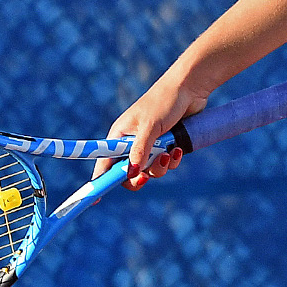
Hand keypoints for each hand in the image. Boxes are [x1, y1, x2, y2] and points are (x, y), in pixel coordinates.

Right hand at [95, 73, 210, 187]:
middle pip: (128, 173)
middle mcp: (132, 142)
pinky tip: (178, 148)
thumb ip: (140, 150)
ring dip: (160, 167)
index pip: (104, 163)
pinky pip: (166, 163)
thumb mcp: (149, 126)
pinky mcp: (167, 145)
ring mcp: (151, 145)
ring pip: (150, 170)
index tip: (96, 198)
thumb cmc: (164, 101)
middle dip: (138, 177)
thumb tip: (132, 172)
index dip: (100, 181)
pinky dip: (173, 159)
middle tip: (146, 177)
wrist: (190, 88)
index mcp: (119, 136)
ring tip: (169, 152)